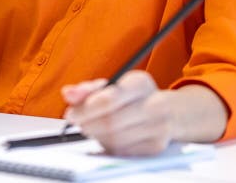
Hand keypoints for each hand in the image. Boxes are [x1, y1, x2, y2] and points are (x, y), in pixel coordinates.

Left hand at [61, 71, 227, 155]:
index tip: (71, 114)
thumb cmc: (132, 97)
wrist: (168, 112)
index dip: (85, 109)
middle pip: (110, 121)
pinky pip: (123, 151)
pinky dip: (108, 146)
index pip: (109, 99)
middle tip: (76, 124)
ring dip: (95, 136)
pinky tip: (105, 137)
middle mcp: (155, 105)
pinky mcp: (156, 147)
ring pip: (115, 138)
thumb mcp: (112, 86)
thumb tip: (68, 93)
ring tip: (90, 128)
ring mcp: (159, 128)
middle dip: (87, 125)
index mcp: (141, 83)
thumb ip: (87, 89)